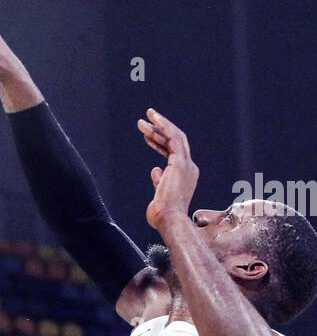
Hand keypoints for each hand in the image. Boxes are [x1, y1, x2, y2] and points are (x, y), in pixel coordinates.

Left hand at [140, 108, 199, 232]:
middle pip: (176, 142)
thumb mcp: (159, 195)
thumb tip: (155, 169)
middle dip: (161, 129)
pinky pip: (173, 138)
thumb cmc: (162, 214)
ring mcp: (186, 164)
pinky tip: (153, 120)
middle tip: (147, 118)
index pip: (173, 153)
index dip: (159, 142)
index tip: (146, 136)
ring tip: (146, 115)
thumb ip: (159, 181)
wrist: (169, 220)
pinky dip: (163, 127)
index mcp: (185, 175)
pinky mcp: (181, 163)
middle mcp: (189, 168)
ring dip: (160, 125)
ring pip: (175, 137)